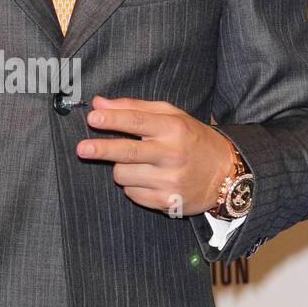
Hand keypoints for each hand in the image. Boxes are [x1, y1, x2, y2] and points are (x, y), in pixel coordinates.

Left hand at [75, 95, 234, 217]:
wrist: (226, 174)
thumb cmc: (193, 140)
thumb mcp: (171, 116)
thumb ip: (134, 108)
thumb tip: (98, 104)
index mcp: (174, 129)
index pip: (137, 121)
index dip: (112, 119)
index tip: (92, 118)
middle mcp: (172, 155)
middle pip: (128, 152)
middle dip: (102, 149)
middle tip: (82, 149)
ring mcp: (170, 181)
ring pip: (124, 175)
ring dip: (121, 168)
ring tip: (138, 163)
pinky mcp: (167, 202)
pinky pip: (132, 194)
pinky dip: (132, 186)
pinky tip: (148, 179)